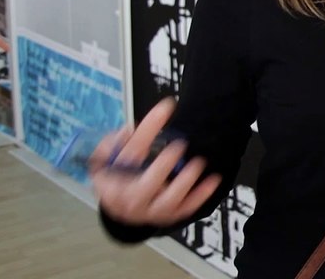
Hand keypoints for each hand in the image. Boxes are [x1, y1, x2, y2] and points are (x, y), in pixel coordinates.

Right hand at [92, 98, 221, 227]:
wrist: (119, 200)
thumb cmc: (118, 172)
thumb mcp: (119, 149)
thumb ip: (139, 130)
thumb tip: (163, 109)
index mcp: (111, 184)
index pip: (125, 163)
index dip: (142, 141)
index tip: (158, 121)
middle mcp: (128, 202)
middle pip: (143, 189)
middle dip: (161, 168)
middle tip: (178, 147)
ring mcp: (149, 212)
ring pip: (166, 204)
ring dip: (184, 184)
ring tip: (197, 163)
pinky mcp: (166, 215)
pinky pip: (184, 209)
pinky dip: (200, 196)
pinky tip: (212, 181)